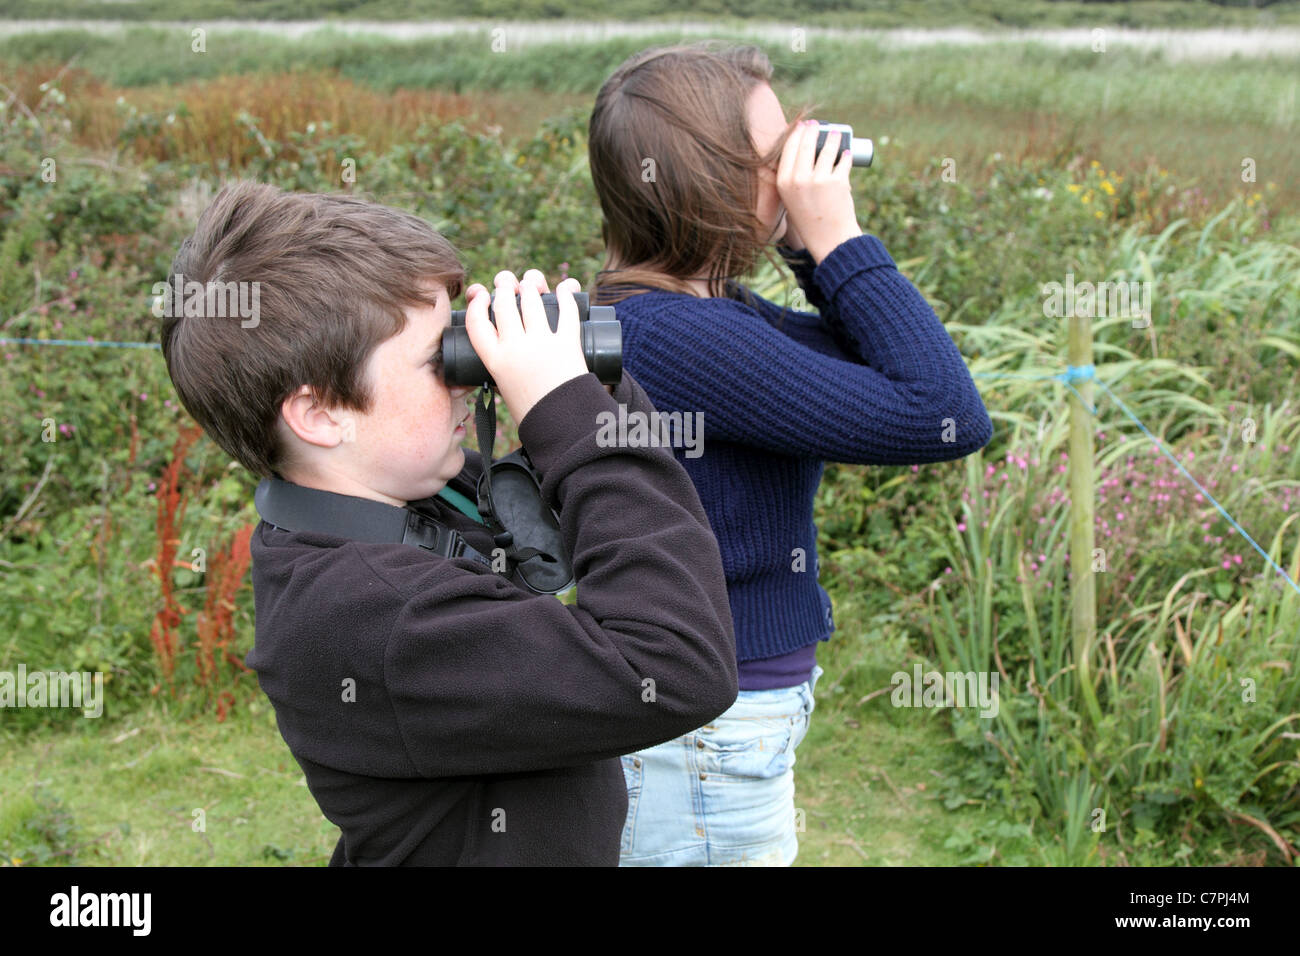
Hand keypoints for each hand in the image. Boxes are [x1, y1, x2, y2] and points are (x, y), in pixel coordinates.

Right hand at [464, 269, 588, 422]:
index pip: (476, 323)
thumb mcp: (507, 391)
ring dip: (531, 283)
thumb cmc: (534, 414)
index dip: (477, 304)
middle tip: (508, 281)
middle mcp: (515, 349)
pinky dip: (567, 295)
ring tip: (532, 280)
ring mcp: (542, 344)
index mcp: (495, 362)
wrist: (563, 428)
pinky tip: (564, 288)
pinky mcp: (567, 344)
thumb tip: (503, 347)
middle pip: (504, 304)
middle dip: (505, 285)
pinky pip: (567, 312)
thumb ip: (504, 368)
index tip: (481, 295)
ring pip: (532, 301)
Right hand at [776, 120, 861, 263]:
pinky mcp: (837, 181)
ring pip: (826, 148)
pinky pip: (843, 161)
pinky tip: (846, 153)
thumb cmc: (810, 220)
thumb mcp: (791, 200)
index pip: (788, 148)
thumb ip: (793, 178)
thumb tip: (806, 149)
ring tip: (836, 135)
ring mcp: (818, 180)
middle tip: (817, 125)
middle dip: (813, 130)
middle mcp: (798, 180)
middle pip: (805, 143)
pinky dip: (846, 156)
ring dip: (833, 138)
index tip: (802, 125)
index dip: (796, 133)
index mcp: (783, 183)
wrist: (829, 240)